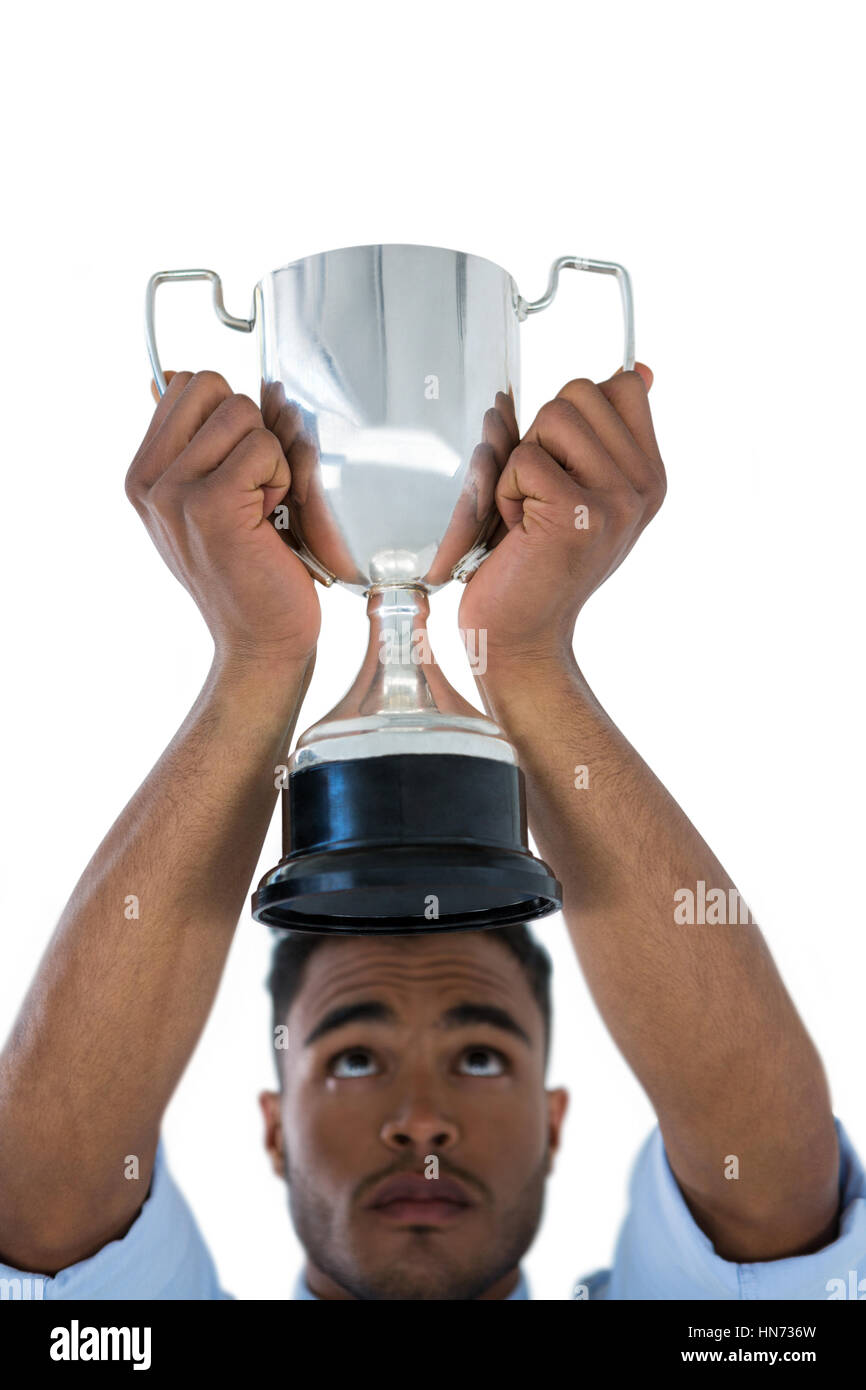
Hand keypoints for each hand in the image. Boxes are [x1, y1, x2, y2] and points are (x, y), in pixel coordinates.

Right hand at [126, 371, 320, 668]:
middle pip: (214, 387)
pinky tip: (271, 520)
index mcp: (143, 474)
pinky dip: (281, 479)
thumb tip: (169, 376)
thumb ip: (188, 443)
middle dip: (249, 429)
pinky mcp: (212, 504)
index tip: (236, 473)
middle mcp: (150, 481)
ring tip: (262, 507)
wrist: (259, 641)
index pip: (188, 383)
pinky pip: (263, 447)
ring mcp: (175, 492)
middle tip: (253, 489)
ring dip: (269, 457)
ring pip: (241, 413)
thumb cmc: (247, 574)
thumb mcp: (202, 503)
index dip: (229, 418)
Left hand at [458, 365, 663, 671]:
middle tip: (539, 496)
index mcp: (650, 476)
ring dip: (521, 463)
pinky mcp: (577, 515)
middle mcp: (643, 487)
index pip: (620, 385)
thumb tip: (637, 370)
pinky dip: (503, 493)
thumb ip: (604, 435)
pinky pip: (524, 460)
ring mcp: (617, 501)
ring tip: (528, 513)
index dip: (574, 415)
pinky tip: (517, 534)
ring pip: (552, 417)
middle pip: (579, 392)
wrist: (520, 639)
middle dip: (541, 436)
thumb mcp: (581, 490)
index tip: (564, 468)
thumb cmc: (535, 565)